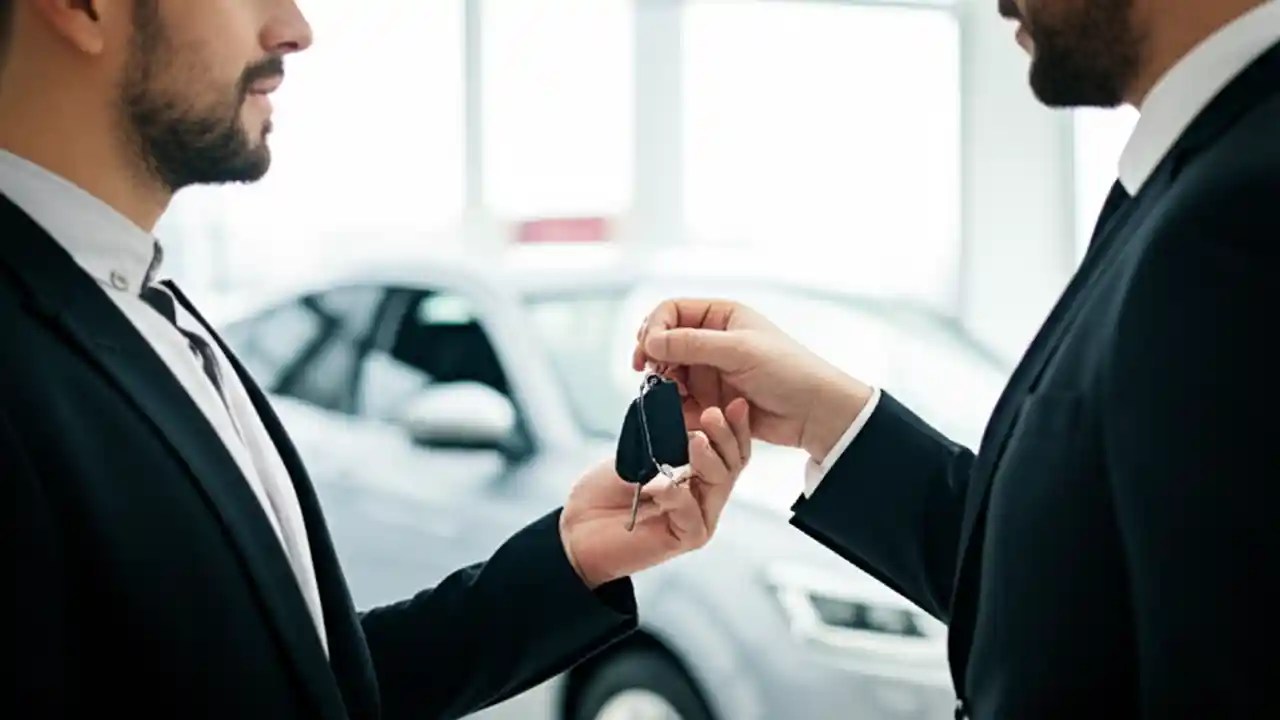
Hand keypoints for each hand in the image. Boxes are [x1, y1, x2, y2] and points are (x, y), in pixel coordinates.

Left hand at [560, 400, 750, 588]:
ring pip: (720, 486)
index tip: (735, 403)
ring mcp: (697, 518)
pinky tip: (666, 486)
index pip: (726, 449)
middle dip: (726, 437)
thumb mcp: (638, 453)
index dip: (733, 427)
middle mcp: (703, 497)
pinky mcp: (685, 538)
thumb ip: (665, 437)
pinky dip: (681, 498)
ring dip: (708, 460)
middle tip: (712, 416)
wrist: (577, 528)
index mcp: (697, 474)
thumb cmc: (606, 493)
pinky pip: (693, 516)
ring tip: (694, 441)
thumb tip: (687, 411)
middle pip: (732, 465)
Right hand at [633, 299, 872, 460]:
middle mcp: (712, 340)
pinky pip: (682, 401)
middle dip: (655, 359)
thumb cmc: (786, 371)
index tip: (647, 351)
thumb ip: (691, 344)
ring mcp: (711, 371)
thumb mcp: (738, 350)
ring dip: (665, 385)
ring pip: (669, 374)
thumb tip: (650, 341)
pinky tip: (686, 413)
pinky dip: (677, 408)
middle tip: (652, 375)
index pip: (671, 312)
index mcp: (720, 316)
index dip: (654, 328)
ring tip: (673, 396)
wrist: (814, 413)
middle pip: (664, 344)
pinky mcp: (711, 400)